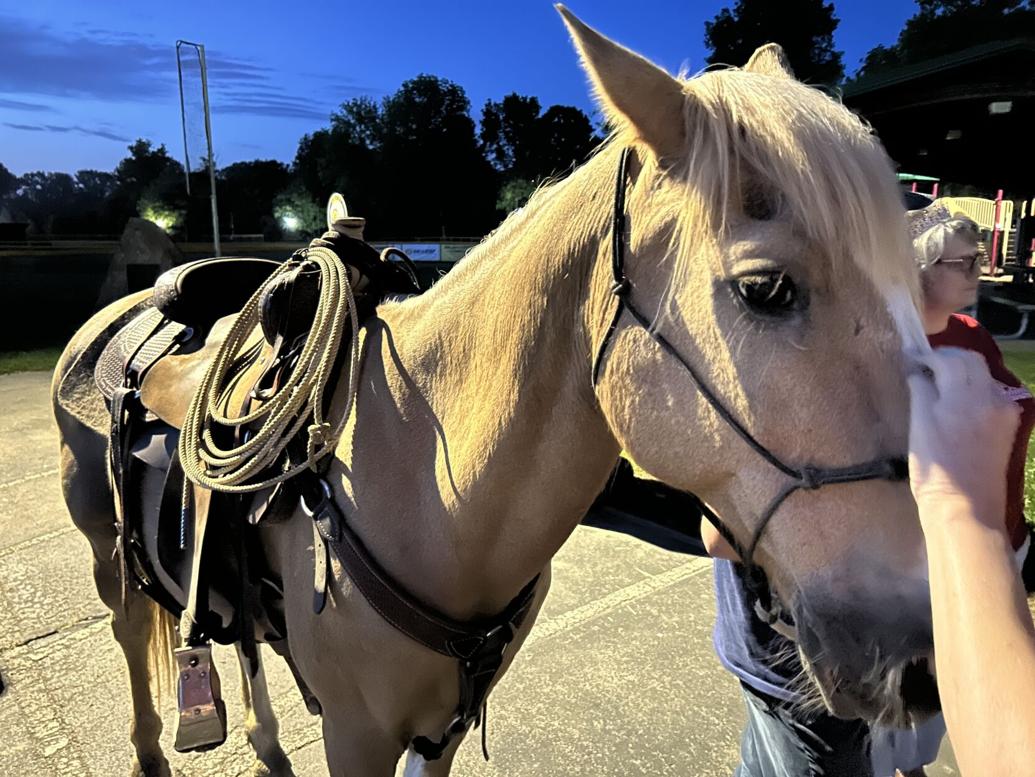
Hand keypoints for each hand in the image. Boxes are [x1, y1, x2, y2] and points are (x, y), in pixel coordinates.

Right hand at [907, 347, 1019, 523]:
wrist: (965, 509)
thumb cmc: (934, 472)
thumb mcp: (919, 428)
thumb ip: (921, 394)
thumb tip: (918, 373)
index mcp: (963, 396)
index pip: (948, 359)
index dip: (927, 354)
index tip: (910, 356)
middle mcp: (989, 398)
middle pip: (972, 361)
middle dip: (950, 356)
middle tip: (927, 362)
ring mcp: (1002, 412)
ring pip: (985, 377)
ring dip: (964, 370)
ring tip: (942, 379)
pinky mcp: (1007, 428)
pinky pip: (994, 395)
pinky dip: (976, 388)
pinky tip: (962, 401)